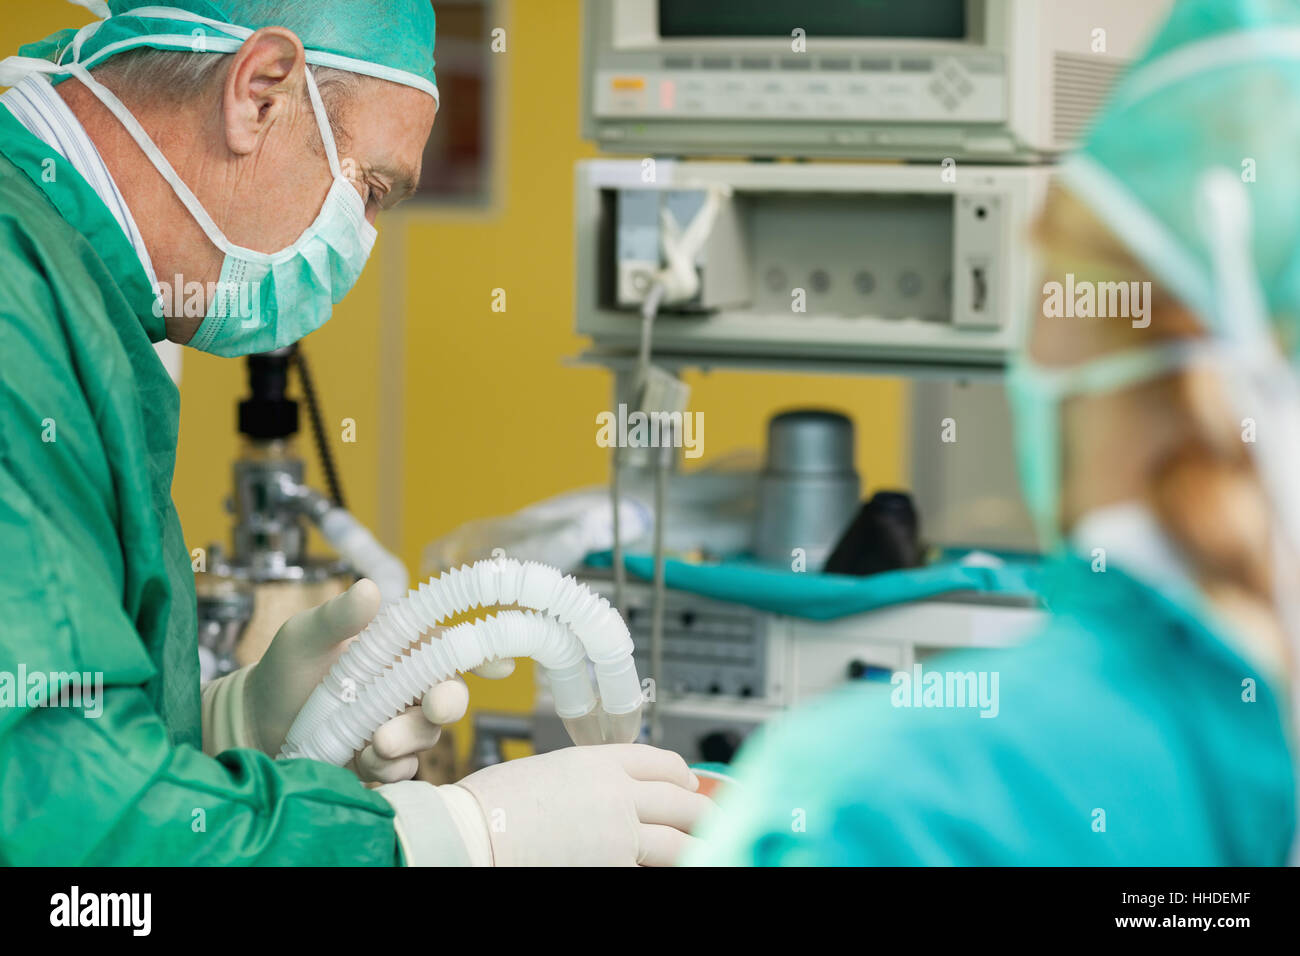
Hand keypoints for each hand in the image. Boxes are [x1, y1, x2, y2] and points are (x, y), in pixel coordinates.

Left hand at [246, 578, 511, 781]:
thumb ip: (338, 617)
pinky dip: (390, 767)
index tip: (500, 666)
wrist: (256, 724)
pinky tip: (364, 762)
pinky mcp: (383, 761)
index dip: (482, 653)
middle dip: (448, 701)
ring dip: (408, 739)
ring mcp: (398, 725)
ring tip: (373, 743)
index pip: (448, 645)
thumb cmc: (287, 667)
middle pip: (449, 694)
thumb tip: (369, 589)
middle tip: (434, 706)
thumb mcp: (305, 635)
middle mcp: (407, 686)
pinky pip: (404, 769)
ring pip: (428, 734)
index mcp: (400, 648)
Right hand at [450, 744, 712, 864]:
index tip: (689, 784)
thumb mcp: (548, 774)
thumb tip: (604, 798)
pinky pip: (647, 871)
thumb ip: (586, 783)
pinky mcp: (613, 869)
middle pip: (681, 802)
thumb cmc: (491, 806)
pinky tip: (657, 870)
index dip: (680, 775)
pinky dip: (655, 871)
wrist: (471, 834)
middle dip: (701, 813)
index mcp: (599, 761)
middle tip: (711, 822)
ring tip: (707, 852)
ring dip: (695, 848)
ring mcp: (620, 835)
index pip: (659, 763)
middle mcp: (618, 794)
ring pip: (678, 844)